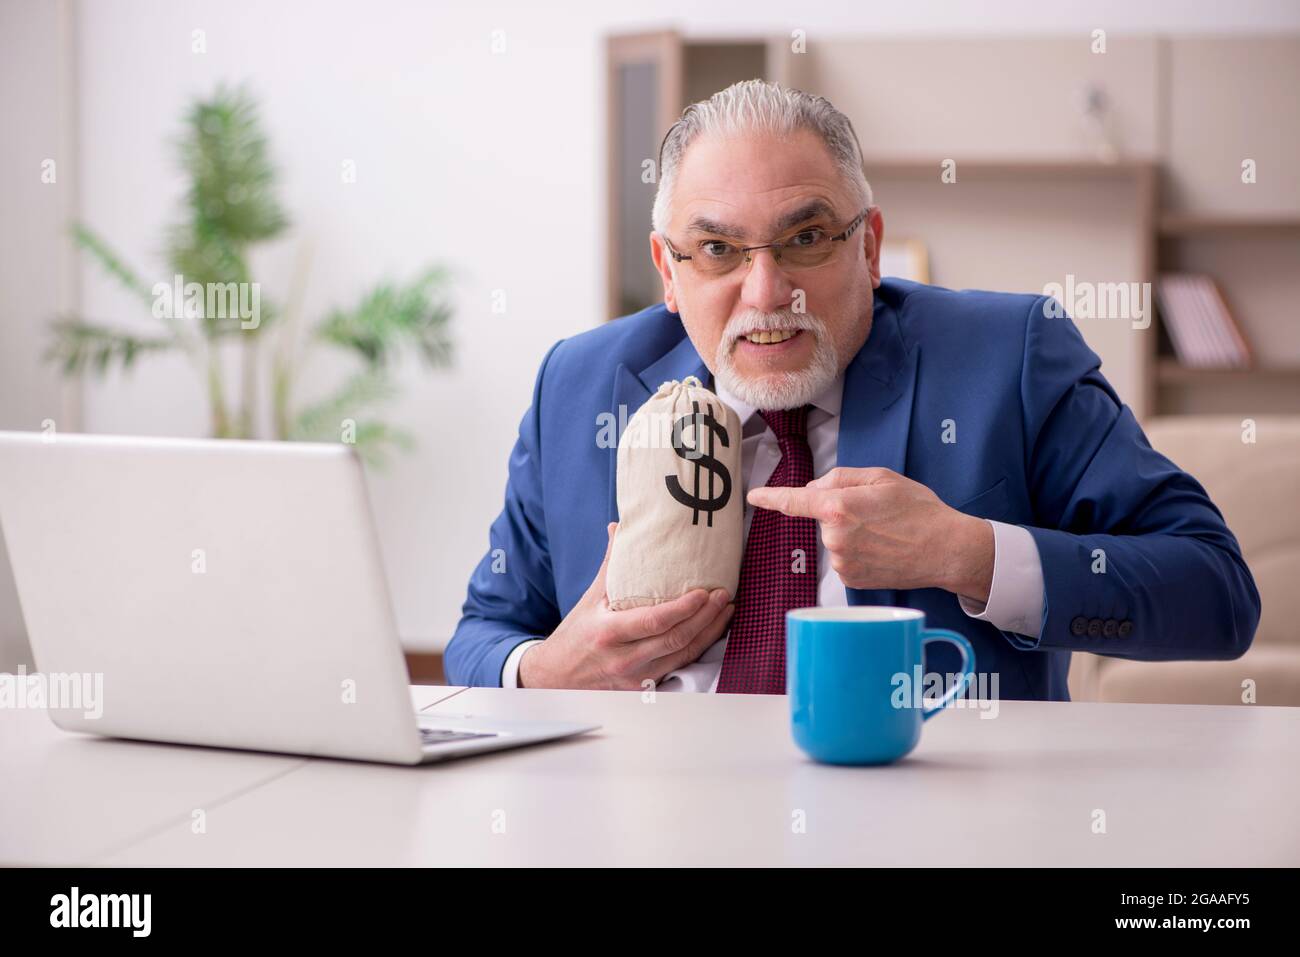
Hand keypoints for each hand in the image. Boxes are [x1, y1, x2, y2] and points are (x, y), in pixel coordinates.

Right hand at [519, 523, 733, 689]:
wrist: (556, 678)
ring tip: (725, 611)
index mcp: (608, 634)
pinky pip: (677, 668)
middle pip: (675, 641)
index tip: (704, 592)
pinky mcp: (643, 689)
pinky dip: (697, 649)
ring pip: (682, 657)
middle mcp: (623, 660)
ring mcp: (635, 679)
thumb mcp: (589, 599)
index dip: (683, 609)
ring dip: (709, 634)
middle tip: (724, 596)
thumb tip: (618, 527)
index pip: (653, 622)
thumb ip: (610, 565)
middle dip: (706, 618)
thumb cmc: (575, 635)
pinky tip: (710, 633)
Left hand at [746, 467, 993, 602]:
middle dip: (843, 511)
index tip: (754, 496)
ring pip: (835, 539)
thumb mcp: (882, 478)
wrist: (946, 550)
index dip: (771, 497)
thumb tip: (813, 489)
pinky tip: (884, 550)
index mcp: (839, 506)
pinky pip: (845, 558)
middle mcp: (835, 537)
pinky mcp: (851, 580)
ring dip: (852, 533)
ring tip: (886, 533)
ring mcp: (842, 562)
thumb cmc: (918, 510)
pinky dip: (859, 552)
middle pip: (824, 517)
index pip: (794, 501)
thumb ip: (841, 478)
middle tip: (878, 513)